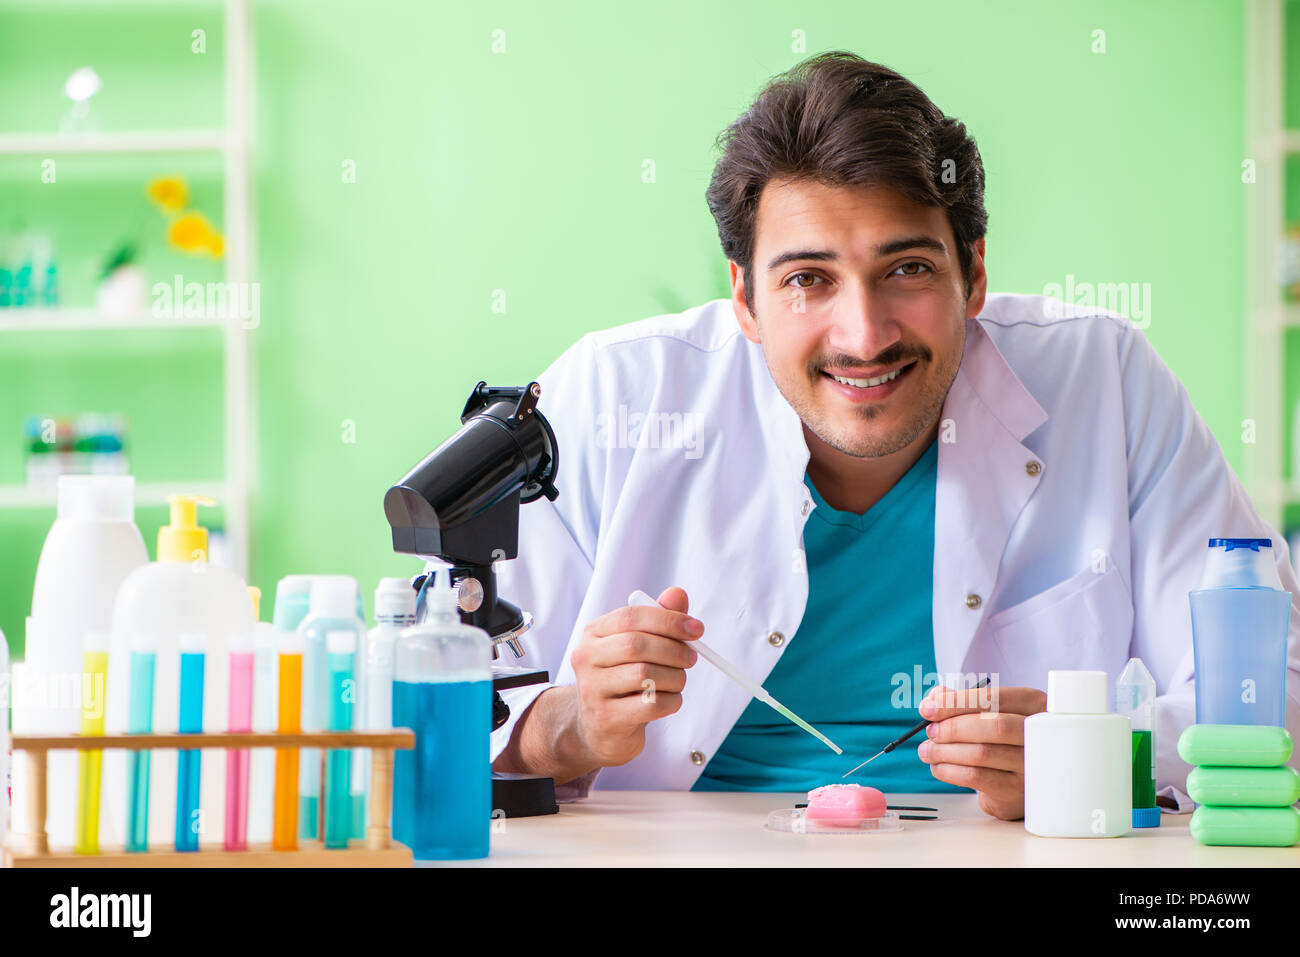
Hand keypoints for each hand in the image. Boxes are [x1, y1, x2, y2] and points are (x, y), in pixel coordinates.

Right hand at [567, 587, 701, 767]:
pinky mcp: (606, 718)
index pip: (630, 616)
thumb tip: (678, 594)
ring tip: (677, 681)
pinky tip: (670, 700)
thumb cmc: (625, 679)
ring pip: (645, 676)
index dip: (668, 620)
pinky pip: (650, 705)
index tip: (696, 629)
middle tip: (692, 657)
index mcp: (594, 633)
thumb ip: (658, 619)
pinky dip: (671, 701)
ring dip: (675, 677)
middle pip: (636, 645)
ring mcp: (592, 689)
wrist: (601, 727)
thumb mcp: (639, 646)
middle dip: (673, 650)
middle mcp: (586, 658)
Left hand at [916, 684, 1046, 820]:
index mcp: (1034, 705)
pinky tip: (938, 766)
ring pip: (982, 753)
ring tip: (928, 750)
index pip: (995, 698)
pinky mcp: (1017, 792)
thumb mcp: (988, 713)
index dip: (957, 702)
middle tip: (930, 731)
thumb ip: (961, 700)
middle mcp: (1040, 735)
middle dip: (953, 728)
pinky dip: (949, 770)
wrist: (1018, 780)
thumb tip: (934, 698)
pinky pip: (976, 778)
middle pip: (994, 726)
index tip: (928, 708)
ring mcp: (1032, 766)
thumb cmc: (1002, 740)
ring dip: (945, 751)